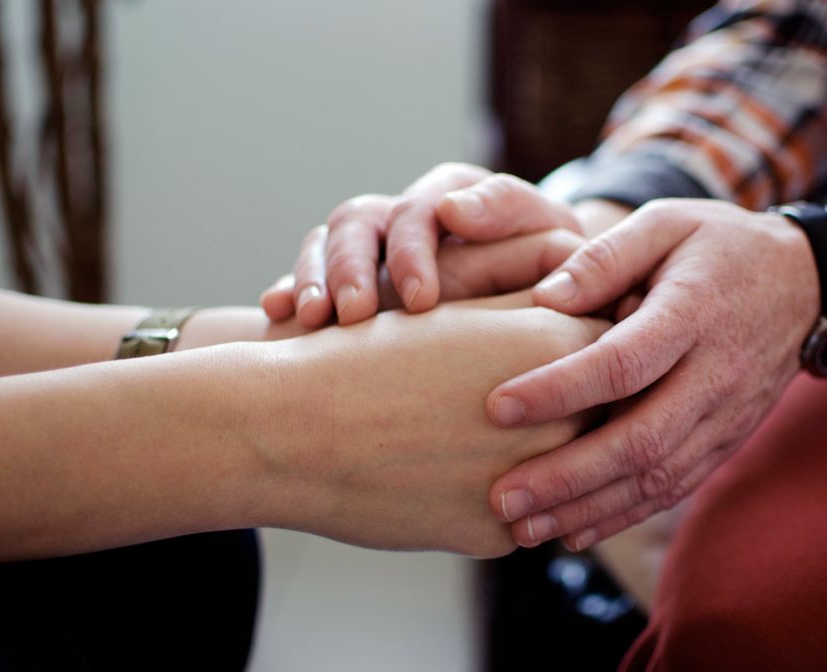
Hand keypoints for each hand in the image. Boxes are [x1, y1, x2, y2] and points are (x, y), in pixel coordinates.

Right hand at [254, 292, 611, 557]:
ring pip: (569, 476)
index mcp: (566, 354)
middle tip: (562, 402)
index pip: (627, 355)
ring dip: (553, 462)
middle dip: (591, 412)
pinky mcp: (497, 537)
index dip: (611, 354)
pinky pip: (522, 519)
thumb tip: (599, 314)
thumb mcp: (469, 314)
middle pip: (608, 420)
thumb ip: (546, 311)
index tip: (597, 354)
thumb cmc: (374, 355)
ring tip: (501, 437)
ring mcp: (535, 488)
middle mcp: (566, 424)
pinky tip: (459, 475)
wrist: (294, 426)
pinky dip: (503, 501)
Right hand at [259, 163, 582, 326]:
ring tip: (309, 320)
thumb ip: (508, 214)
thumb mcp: (549, 234)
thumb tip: (453, 211)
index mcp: (451, 197)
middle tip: (354, 315)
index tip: (421, 302)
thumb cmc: (550, 266)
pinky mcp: (351, 281)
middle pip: (359, 220)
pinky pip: (308, 275)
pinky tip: (275, 312)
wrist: (541, 287)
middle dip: (352, 266)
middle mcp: (403, 215)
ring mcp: (373, 247)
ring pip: (325, 243)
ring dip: (312, 277)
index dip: (413, 252)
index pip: (420, 210)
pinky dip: (289, 289)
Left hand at [483, 199, 820, 550]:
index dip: (559, 389)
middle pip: (641, 440)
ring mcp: (725, 417)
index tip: (495, 407)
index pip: (623, 363)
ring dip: (587, 509)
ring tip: (523, 528)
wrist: (805, 285)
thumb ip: (606, 255)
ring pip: (656, 477)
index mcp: (694, 314)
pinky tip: (572, 531)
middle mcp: (715, 375)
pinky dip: (622, 515)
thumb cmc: (718, 246)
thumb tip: (545, 299)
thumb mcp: (666, 223)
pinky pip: (674, 488)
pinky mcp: (725, 442)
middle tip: (501, 497)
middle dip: (567, 477)